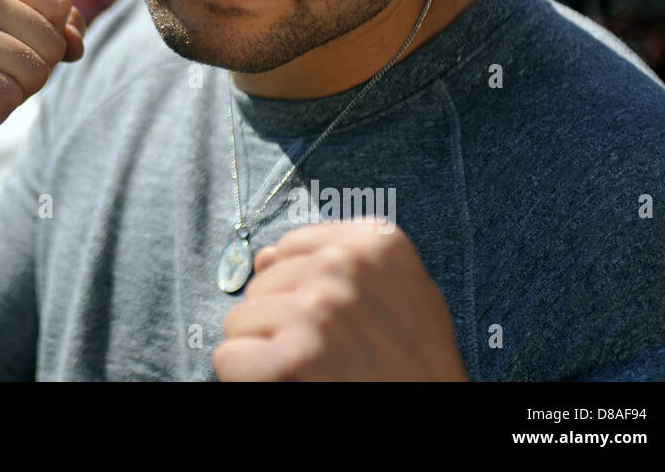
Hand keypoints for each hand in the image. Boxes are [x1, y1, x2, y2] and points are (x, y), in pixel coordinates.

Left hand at [212, 218, 468, 380]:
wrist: (434, 423)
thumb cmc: (416, 367)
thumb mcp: (402, 298)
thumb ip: (340, 267)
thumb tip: (263, 255)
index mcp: (375, 241)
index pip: (292, 247)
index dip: (300, 291)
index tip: (334, 324)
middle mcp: (345, 265)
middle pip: (263, 281)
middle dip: (281, 321)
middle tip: (328, 355)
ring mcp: (318, 308)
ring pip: (241, 318)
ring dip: (266, 351)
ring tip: (315, 370)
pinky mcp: (293, 355)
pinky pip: (230, 356)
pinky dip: (247, 378)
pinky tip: (290, 383)